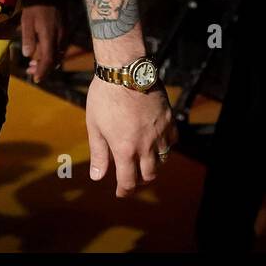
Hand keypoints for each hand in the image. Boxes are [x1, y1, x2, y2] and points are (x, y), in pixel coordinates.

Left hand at [20, 3, 65, 83]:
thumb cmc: (34, 2)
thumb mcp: (26, 20)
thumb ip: (28, 38)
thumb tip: (28, 55)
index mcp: (50, 36)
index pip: (49, 60)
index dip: (43, 71)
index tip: (36, 79)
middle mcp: (60, 37)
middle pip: (55, 59)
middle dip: (43, 68)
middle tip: (30, 72)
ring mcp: (64, 32)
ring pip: (58, 53)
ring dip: (47, 61)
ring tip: (33, 63)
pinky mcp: (65, 28)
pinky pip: (60, 46)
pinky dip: (52, 52)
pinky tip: (43, 51)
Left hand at [85, 75, 176, 197]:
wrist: (125, 72)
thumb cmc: (104, 97)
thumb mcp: (95, 125)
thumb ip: (98, 153)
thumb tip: (98, 177)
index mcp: (125, 149)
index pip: (128, 180)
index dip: (124, 191)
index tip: (120, 193)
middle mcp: (146, 146)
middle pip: (149, 175)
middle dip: (140, 181)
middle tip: (131, 179)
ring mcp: (160, 134)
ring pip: (162, 160)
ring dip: (152, 165)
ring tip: (142, 162)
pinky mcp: (170, 122)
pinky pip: (172, 142)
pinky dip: (164, 147)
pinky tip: (156, 143)